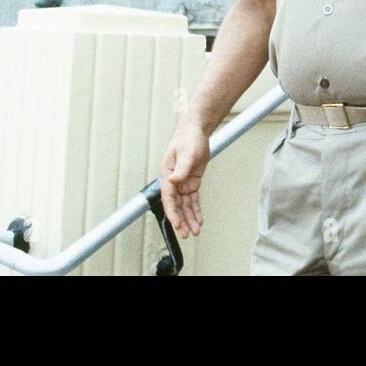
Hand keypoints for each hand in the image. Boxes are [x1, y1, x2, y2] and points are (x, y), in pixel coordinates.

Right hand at [160, 123, 210, 237]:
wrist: (196, 131)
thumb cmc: (188, 139)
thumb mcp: (187, 153)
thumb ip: (181, 169)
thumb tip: (173, 180)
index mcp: (167, 175)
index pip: (168, 198)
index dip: (173, 213)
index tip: (177, 224)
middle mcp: (173, 181)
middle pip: (176, 205)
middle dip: (181, 220)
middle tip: (186, 233)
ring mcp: (182, 183)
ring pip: (185, 205)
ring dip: (189, 218)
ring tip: (194, 231)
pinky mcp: (191, 182)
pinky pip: (193, 200)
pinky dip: (196, 210)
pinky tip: (199, 220)